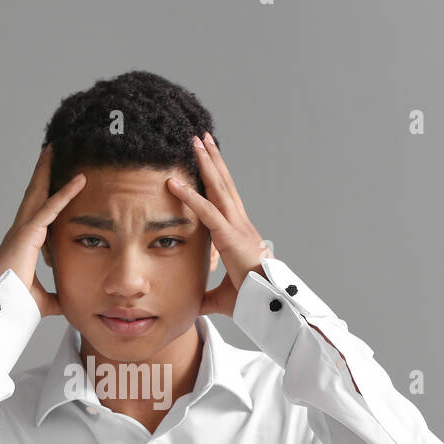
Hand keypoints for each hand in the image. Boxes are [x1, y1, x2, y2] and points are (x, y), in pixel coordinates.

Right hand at [0, 143, 86, 317]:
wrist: (0, 310)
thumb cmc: (14, 304)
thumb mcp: (43, 299)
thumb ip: (55, 297)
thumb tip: (67, 302)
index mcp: (23, 243)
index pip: (38, 211)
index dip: (46, 193)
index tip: (53, 177)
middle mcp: (20, 231)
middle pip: (34, 194)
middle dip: (43, 171)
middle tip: (50, 150)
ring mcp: (22, 230)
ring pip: (39, 193)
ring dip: (47, 170)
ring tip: (55, 149)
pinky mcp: (27, 235)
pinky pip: (50, 209)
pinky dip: (65, 193)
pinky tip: (79, 180)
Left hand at [166, 132, 271, 317]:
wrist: (269, 306)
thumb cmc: (252, 301)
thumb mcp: (223, 297)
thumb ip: (208, 295)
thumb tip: (194, 301)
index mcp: (239, 234)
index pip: (225, 200)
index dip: (216, 179)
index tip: (208, 161)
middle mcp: (240, 224)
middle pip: (224, 184)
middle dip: (213, 159)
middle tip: (202, 138)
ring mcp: (237, 227)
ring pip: (219, 188)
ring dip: (206, 163)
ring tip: (196, 140)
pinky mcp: (230, 237)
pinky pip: (207, 211)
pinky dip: (189, 196)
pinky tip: (174, 183)